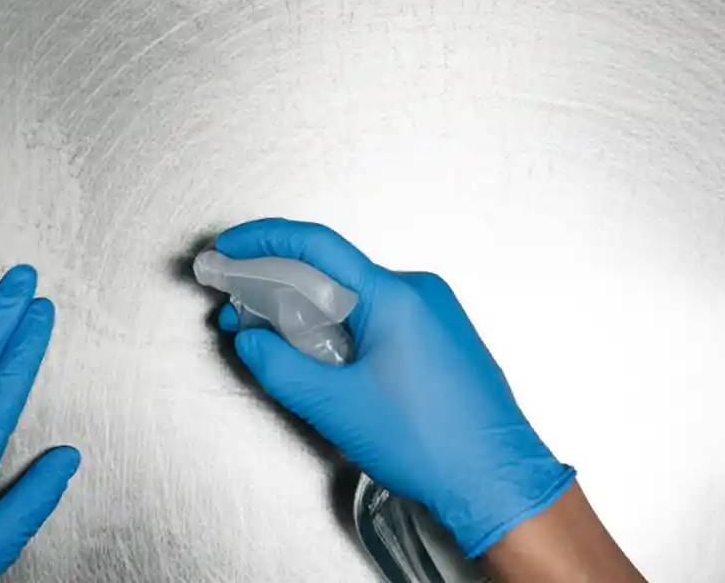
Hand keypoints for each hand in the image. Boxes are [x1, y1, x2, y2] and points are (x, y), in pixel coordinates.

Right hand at [214, 219, 573, 556]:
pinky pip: (375, 315)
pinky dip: (335, 325)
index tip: (227, 250)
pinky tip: (312, 351)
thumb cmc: (430, 444)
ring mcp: (432, 313)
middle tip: (234, 306)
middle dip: (274, 284)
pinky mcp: (437, 338)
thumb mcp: (336, 407)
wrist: (497, 483)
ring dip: (303, 310)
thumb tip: (248, 339)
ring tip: (267, 338)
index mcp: (395, 296)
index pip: (315, 245)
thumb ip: (280, 366)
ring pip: (351, 296)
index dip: (261, 241)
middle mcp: (417, 292)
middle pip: (330, 270)